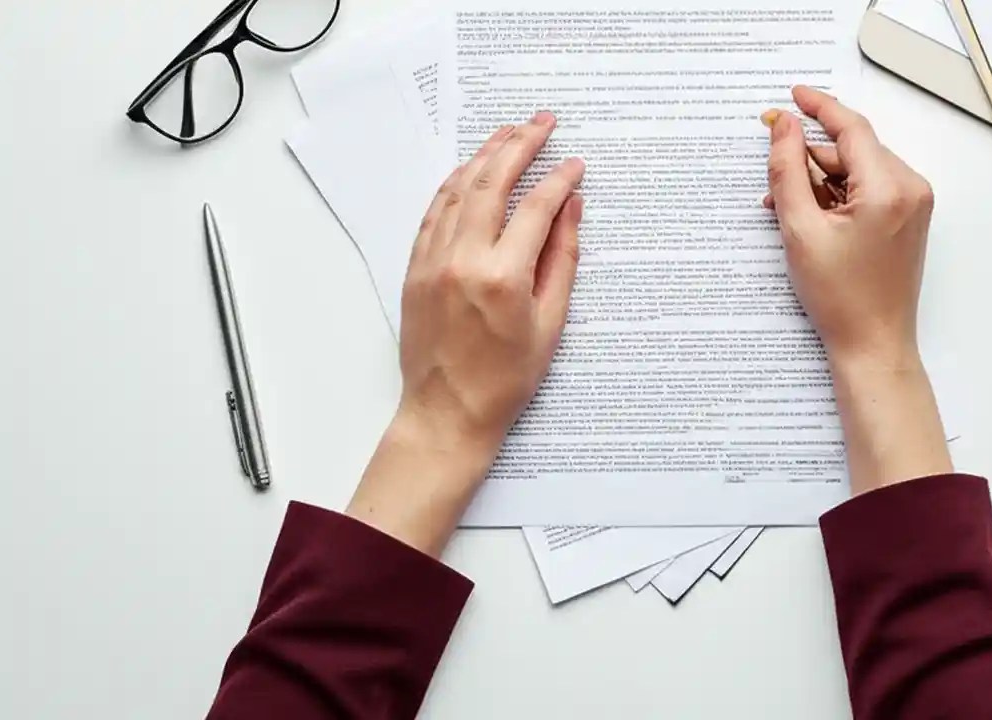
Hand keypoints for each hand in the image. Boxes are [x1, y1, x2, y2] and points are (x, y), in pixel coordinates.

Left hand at [348, 113, 584, 554]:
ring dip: (485, 156)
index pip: (536, 207)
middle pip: (492, 182)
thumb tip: (572, 208)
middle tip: (543, 122)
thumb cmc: (505, 380)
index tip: (576, 164)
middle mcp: (463, 259)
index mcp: (503, 276)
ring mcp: (433, 261)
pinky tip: (471, 171)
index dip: (559, 180)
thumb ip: (561, 259)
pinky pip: (434, 212)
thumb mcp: (550, 323)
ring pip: (458, 190)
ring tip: (510, 134)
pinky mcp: (415, 268)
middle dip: (520, 145)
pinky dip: (454, 185)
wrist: (447, 413)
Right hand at [763, 86, 932, 371]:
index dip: (818, 108)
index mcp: (889, 188)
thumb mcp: (800, 230)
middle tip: (772, 173)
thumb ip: (787, 171)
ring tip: (785, 207)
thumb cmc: (842, 299)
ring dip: (820, 180)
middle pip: (852, 150)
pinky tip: (810, 216)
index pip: (851, 129)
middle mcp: (910, 189)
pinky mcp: (907, 219)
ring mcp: (913, 204)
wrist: (873, 344)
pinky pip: (867, 189)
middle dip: (810, 158)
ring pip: (857, 170)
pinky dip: (837, 196)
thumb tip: (783, 128)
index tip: (793, 95)